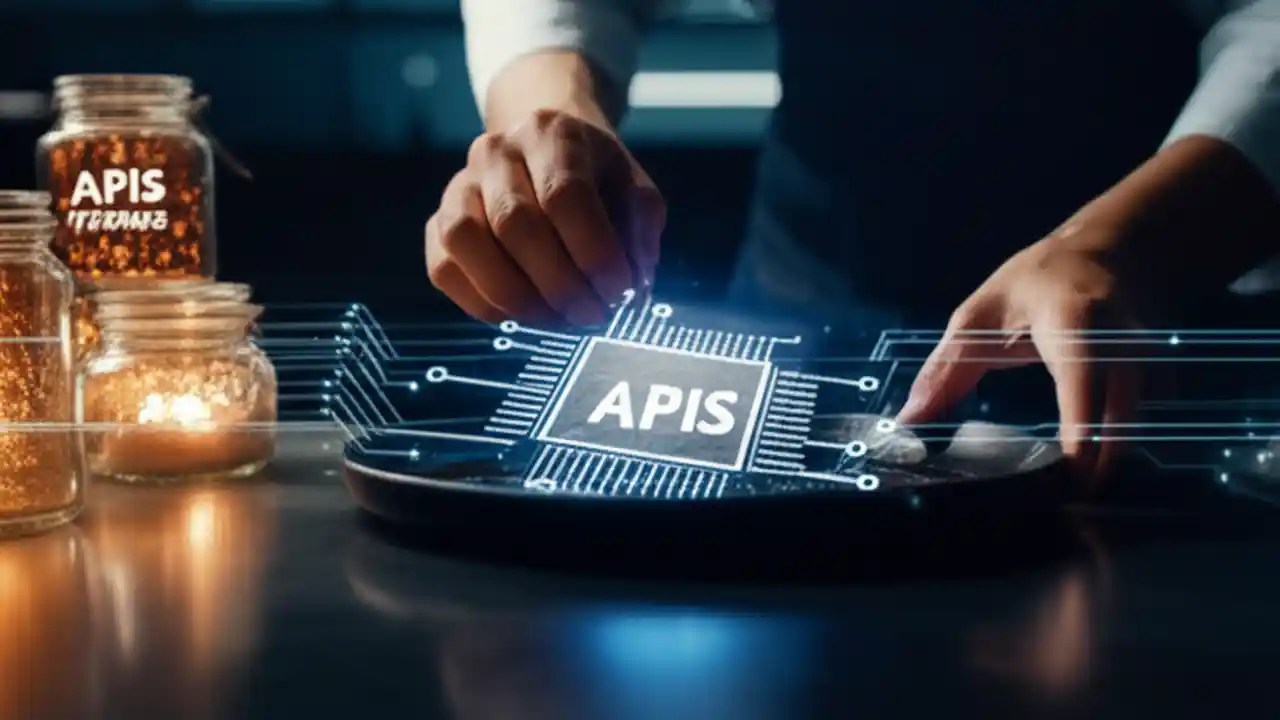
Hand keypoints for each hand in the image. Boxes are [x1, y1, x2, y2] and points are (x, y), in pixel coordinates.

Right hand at [425, 109, 664, 326]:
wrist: (546, 152)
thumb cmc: (597, 179)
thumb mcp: (634, 194)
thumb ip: (638, 238)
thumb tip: (630, 295)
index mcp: (552, 133)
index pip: (564, 194)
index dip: (593, 251)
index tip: (620, 292)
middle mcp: (496, 151)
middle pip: (514, 222)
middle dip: (559, 284)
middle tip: (592, 315)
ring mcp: (458, 185)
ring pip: (466, 242)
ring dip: (517, 296)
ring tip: (558, 319)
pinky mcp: (436, 223)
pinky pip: (444, 269)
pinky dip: (484, 304)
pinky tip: (524, 315)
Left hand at [897, 136, 1279, 476]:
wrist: (1114, 250)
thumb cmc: (1039, 281)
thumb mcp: (980, 315)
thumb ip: (946, 370)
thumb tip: (909, 421)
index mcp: (1077, 328)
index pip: (1084, 392)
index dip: (1078, 443)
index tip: (1059, 484)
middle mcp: (1126, 351)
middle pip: (1120, 428)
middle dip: (1090, 475)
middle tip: (1050, 508)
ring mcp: (1154, 367)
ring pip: (1135, 435)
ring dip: (1101, 469)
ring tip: (1062, 499)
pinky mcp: (1163, 385)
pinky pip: (1140, 429)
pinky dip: (1111, 452)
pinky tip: (1081, 472)